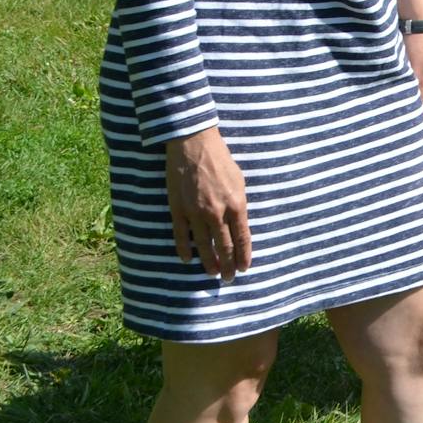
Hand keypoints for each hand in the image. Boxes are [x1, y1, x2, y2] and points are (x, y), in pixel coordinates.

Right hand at [164, 128, 249, 278]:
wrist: (194, 145)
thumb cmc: (221, 161)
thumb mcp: (240, 181)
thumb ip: (239, 205)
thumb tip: (240, 225)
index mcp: (236, 204)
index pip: (242, 238)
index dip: (243, 256)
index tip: (245, 268)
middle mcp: (217, 212)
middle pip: (224, 246)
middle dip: (229, 265)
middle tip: (230, 278)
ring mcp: (195, 212)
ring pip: (203, 245)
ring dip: (209, 262)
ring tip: (213, 273)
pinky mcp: (178, 209)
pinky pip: (181, 235)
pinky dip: (185, 250)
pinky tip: (188, 260)